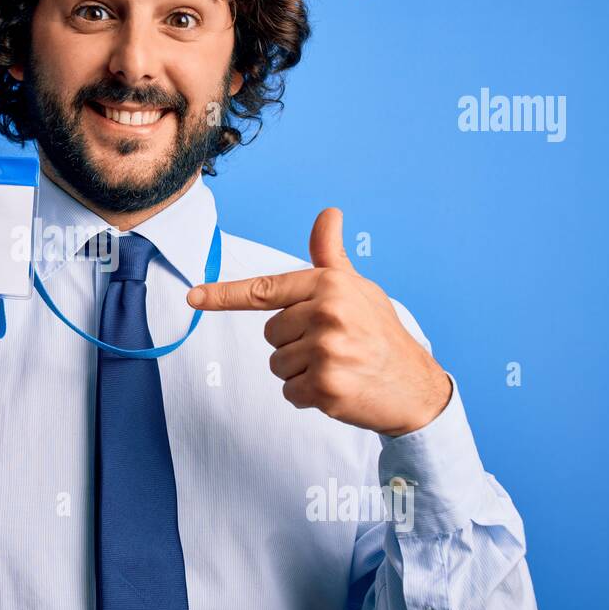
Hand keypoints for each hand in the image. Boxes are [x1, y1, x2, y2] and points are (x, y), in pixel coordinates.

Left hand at [186, 209, 451, 436]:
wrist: (415, 386)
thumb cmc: (379, 333)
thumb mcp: (357, 288)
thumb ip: (330, 257)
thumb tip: (328, 212)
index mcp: (330, 285)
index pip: (264, 289)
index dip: (223, 295)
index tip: (193, 297)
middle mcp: (327, 314)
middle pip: (271, 334)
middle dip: (294, 344)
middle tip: (333, 347)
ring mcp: (327, 351)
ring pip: (277, 365)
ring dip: (300, 372)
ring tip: (337, 367)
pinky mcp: (326, 387)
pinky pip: (290, 392)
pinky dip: (308, 396)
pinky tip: (338, 388)